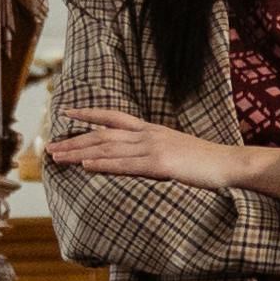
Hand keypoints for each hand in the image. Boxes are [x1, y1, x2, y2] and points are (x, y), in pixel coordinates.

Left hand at [47, 110, 279, 198]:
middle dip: (73, 141)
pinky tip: (86, 167)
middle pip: (103, 135)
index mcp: (152, 130)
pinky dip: (103, 165)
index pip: (113, 117)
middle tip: (49, 148)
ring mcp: (154, 148)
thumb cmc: (206, 162)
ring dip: (79, 154)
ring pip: (108, 150)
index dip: (88, 114)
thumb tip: (138, 157)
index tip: (66, 114)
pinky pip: (126, 165)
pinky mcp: (160, 165)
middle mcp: (149, 134)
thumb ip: (155, 150)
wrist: (230, 164)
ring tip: (57, 158)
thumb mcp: (176, 150)